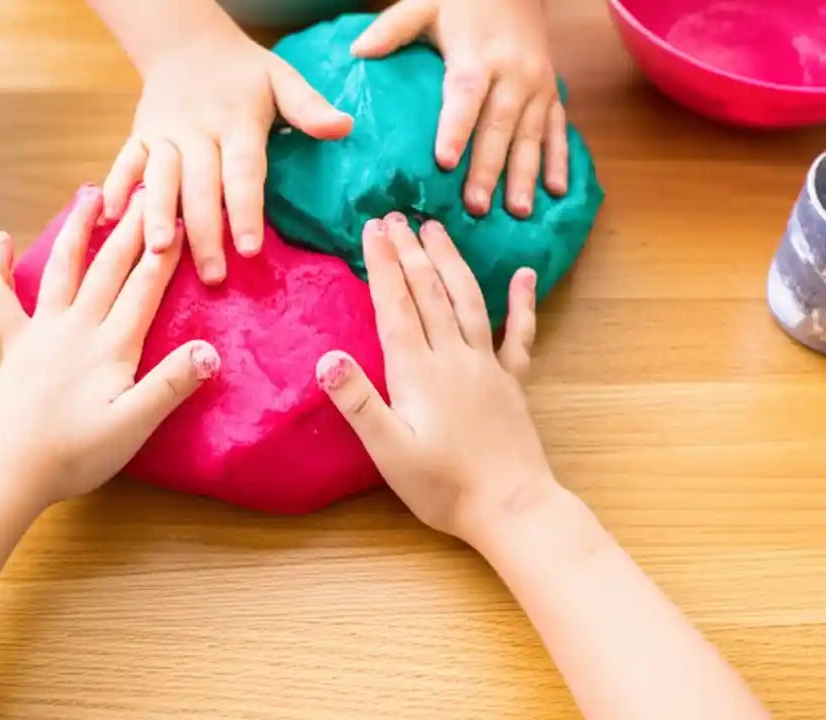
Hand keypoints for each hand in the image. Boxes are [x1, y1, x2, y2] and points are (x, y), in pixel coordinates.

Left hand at [0, 187, 220, 503]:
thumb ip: (170, 384)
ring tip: (91, 192)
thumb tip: (211, 350)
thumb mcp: (133, 425)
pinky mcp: (15, 345)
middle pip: (109, 265)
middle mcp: (77, 327)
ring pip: (63, 267)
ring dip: (77, 228)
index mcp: (111, 345)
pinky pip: (3, 299)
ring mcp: (42, 332)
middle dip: (132, 224)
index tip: (182, 214)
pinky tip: (0, 240)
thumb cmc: (74, 454)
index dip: (166, 251)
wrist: (6, 469)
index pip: (146, 287)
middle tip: (147, 184)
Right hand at [103, 30, 352, 284]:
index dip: (244, 209)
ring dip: (156, 215)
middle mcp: (198, 130)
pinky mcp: (139, 135)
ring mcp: (164, 133)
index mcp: (237, 121)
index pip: (242, 171)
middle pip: (200, 186)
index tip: (249, 248)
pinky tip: (111, 219)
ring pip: (160, 179)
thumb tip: (344, 127)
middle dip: (204, 232)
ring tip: (158, 252)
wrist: (186, 43)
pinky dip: (116, 188)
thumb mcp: (281, 78)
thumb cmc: (243, 73)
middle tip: (213, 276)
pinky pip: (125, 163)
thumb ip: (308, 107)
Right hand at [316, 214, 554, 542]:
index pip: (396, 306)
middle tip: (395, 216)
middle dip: (409, 252)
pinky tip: (522, 275)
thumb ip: (358, 401)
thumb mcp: (389, 450)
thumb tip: (326, 358)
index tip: (372, 228)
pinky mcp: (512, 381)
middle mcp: (453, 357)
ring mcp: (487, 366)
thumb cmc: (442, 486)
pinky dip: (520, 301)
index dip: (382, 265)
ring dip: (450, 261)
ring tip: (435, 229)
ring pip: (467, 300)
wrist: (512, 508)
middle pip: (429, 292)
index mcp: (418, 371)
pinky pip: (518, 333)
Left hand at [352, 0, 567, 218]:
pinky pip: (557, 129)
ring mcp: (537, 85)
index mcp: (478, 56)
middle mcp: (513, 74)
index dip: (456, 128)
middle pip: (499, 126)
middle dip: (489, 168)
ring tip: (518, 211)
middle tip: (477, 207)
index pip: (466, 96)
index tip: (444, 161)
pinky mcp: (551, 92)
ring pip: (531, 135)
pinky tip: (555, 192)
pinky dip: (559, 160)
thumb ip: (394, 29)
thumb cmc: (463, 0)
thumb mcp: (425, 4)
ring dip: (525, 174)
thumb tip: (357, 52)